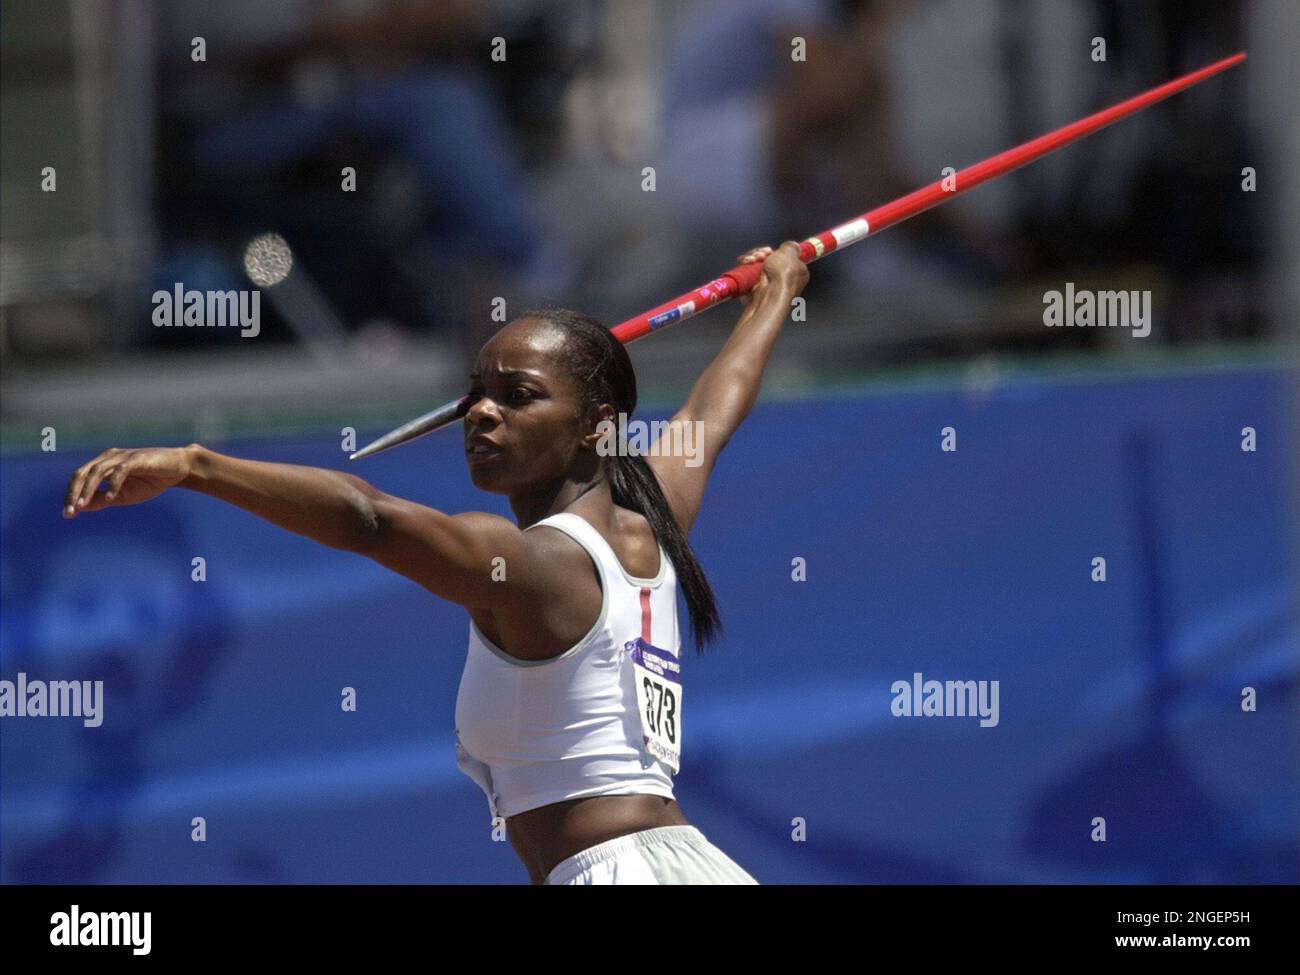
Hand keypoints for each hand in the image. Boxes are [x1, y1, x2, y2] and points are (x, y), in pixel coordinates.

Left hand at [63, 445, 196, 517]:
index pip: (79, 478)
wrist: (179, 469)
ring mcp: (123, 456)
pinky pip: (121, 471)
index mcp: (103, 465)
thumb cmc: (151, 481)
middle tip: (70, 512)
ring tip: (82, 506)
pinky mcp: (138, 458)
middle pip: (83, 473)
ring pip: (97, 471)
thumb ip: (102, 500)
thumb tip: (80, 508)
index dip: (71, 495)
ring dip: (88, 489)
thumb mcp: (123, 496)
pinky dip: (113, 484)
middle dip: (74, 493)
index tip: (67, 514)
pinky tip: (110, 498)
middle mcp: (109, 457)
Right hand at [736, 240, 809, 307]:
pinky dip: (745, 266)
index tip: (771, 250)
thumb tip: (790, 246)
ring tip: (752, 260)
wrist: (768, 295)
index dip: (778, 252)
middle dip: (762, 254)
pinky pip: (747, 273)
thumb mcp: (790, 252)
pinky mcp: (754, 290)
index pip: (787, 259)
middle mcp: (784, 281)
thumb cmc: (783, 277)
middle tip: (762, 255)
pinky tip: (746, 264)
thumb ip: (790, 246)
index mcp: (798, 273)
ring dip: (752, 258)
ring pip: (757, 265)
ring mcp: (768, 286)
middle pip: (769, 260)